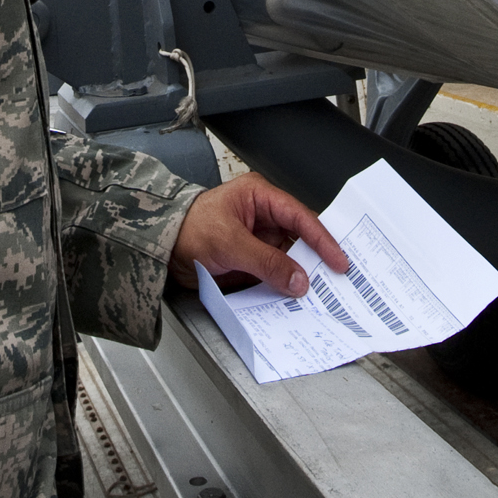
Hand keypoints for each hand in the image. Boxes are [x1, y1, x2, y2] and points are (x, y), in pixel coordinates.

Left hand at [167, 173, 346, 296]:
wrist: (159, 249)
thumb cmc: (186, 229)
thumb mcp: (229, 243)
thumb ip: (266, 262)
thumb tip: (298, 280)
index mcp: (261, 197)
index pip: (301, 217)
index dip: (323, 240)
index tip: (339, 261)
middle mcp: (264, 217)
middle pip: (301, 240)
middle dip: (317, 261)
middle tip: (338, 282)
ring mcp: (259, 241)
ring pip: (290, 260)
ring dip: (302, 277)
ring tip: (322, 295)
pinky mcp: (252, 262)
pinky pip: (275, 275)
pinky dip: (285, 287)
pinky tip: (295, 300)